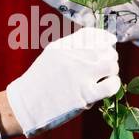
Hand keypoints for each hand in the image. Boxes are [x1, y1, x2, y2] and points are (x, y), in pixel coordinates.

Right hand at [6, 27, 120, 136]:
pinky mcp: (85, 95)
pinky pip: (111, 85)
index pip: (92, 34)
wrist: (25, 105)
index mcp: (63, 47)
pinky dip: (113, 84)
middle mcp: (72, 57)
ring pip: (111, 65)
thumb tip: (99, 42)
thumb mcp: (51, 56)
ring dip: (112, 70)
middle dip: (109, 56)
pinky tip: (107, 86)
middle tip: (104, 66)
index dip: (104, 38)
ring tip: (105, 77)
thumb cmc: (40, 82)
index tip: (108, 44)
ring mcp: (79, 75)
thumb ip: (71, 47)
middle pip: (105, 48)